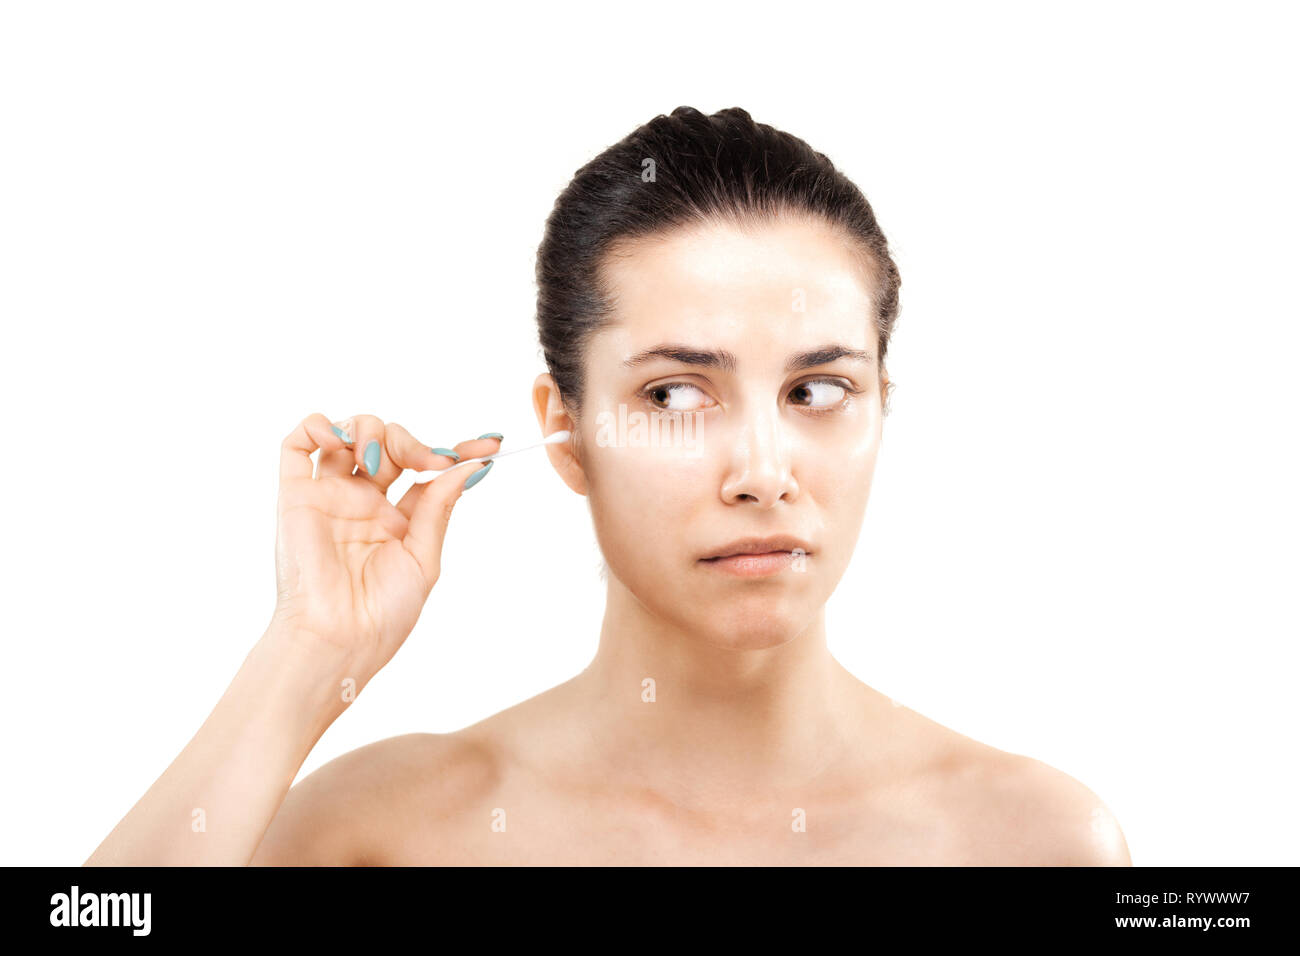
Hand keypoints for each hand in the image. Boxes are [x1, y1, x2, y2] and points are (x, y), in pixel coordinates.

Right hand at [268, 413, 499, 683]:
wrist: (338, 639)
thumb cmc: (382, 614)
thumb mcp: (424, 559)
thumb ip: (438, 508)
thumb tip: (468, 467)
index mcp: (396, 518)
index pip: (426, 469)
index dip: (456, 451)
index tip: (490, 444)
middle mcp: (363, 501)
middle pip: (389, 443)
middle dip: (412, 442)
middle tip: (427, 461)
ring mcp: (330, 496)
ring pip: (349, 433)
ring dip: (370, 431)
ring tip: (376, 463)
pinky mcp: (296, 495)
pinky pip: (296, 445)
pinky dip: (317, 425)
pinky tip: (340, 439)